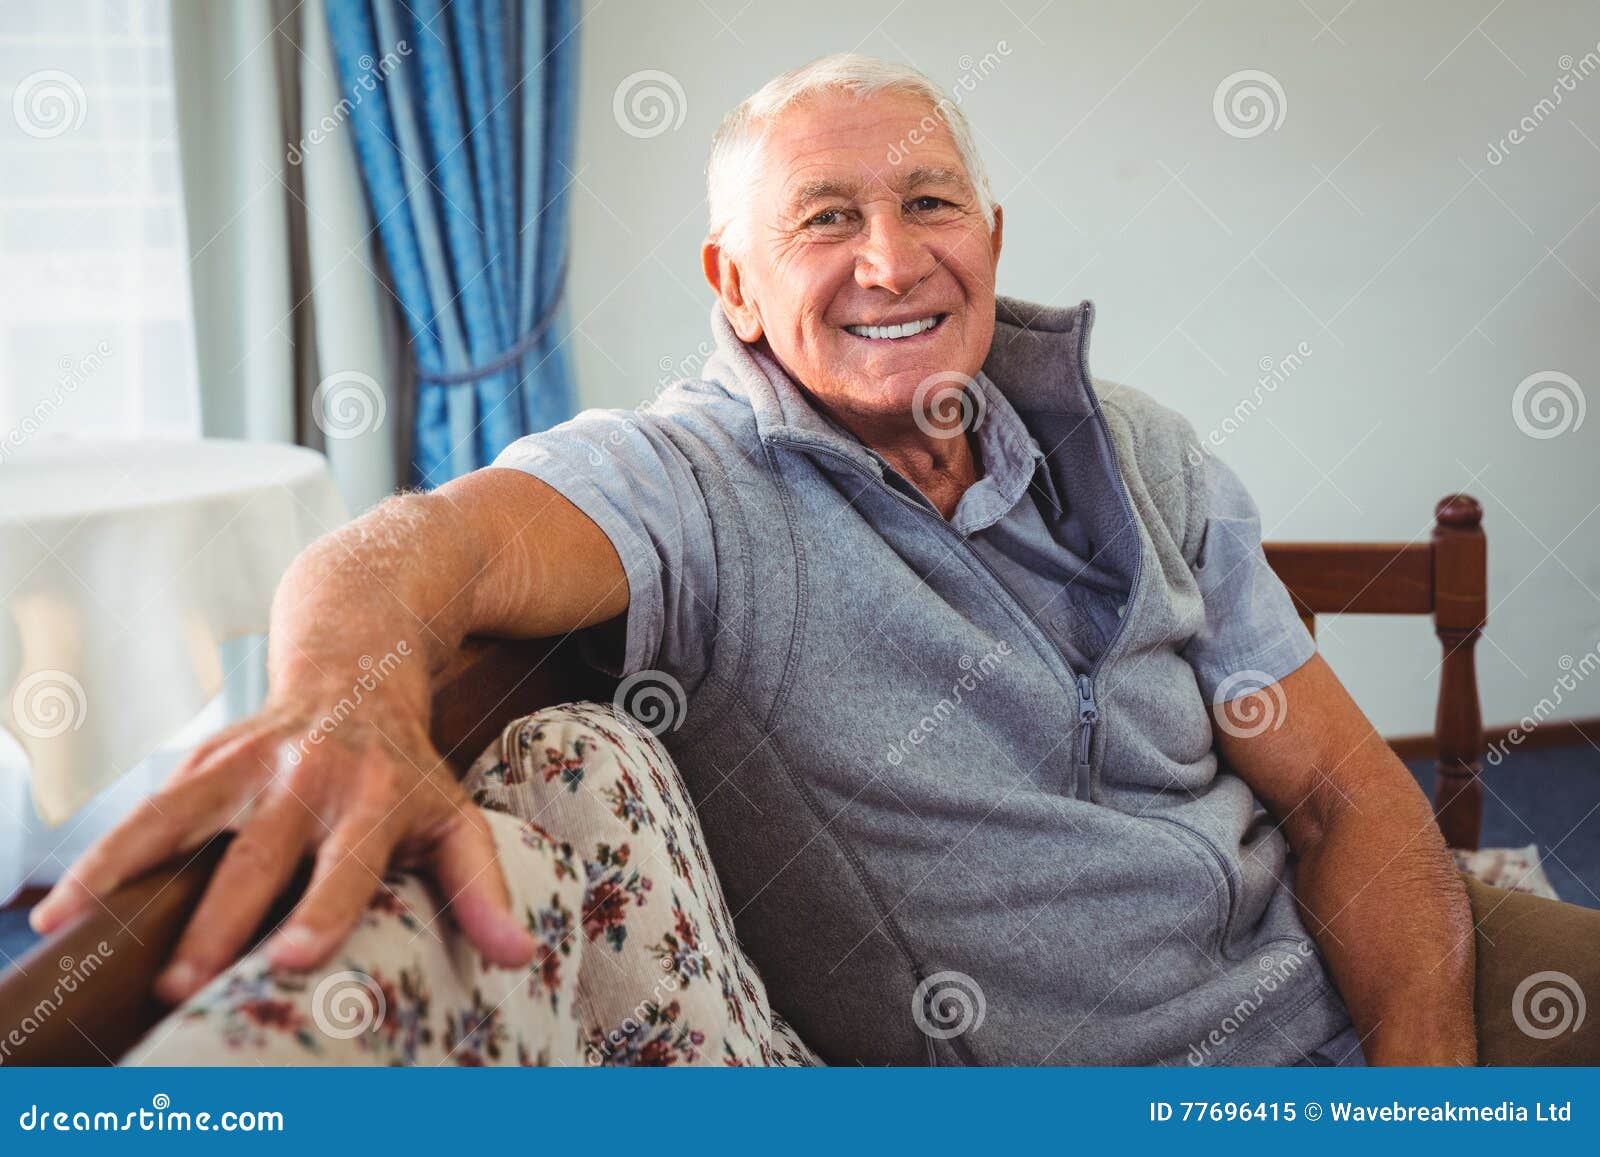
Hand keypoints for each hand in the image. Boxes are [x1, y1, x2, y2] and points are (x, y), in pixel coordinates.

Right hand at [28, 689, 537, 1004]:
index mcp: (374, 798)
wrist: (358, 663)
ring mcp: (248, 764)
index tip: (293, 957)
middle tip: (182, 984)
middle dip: (219, 919)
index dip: (322, 909)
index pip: (347, 863)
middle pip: (257, 856)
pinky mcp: (203, 758)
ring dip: (126, 873)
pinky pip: (146, 809)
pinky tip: (60, 908)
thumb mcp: (455, 817)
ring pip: (178, 819)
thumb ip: (481, 887)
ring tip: (76, 928)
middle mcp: (308, 779)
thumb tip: (521, 960)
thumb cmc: (407, 769)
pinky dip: (101, 854)